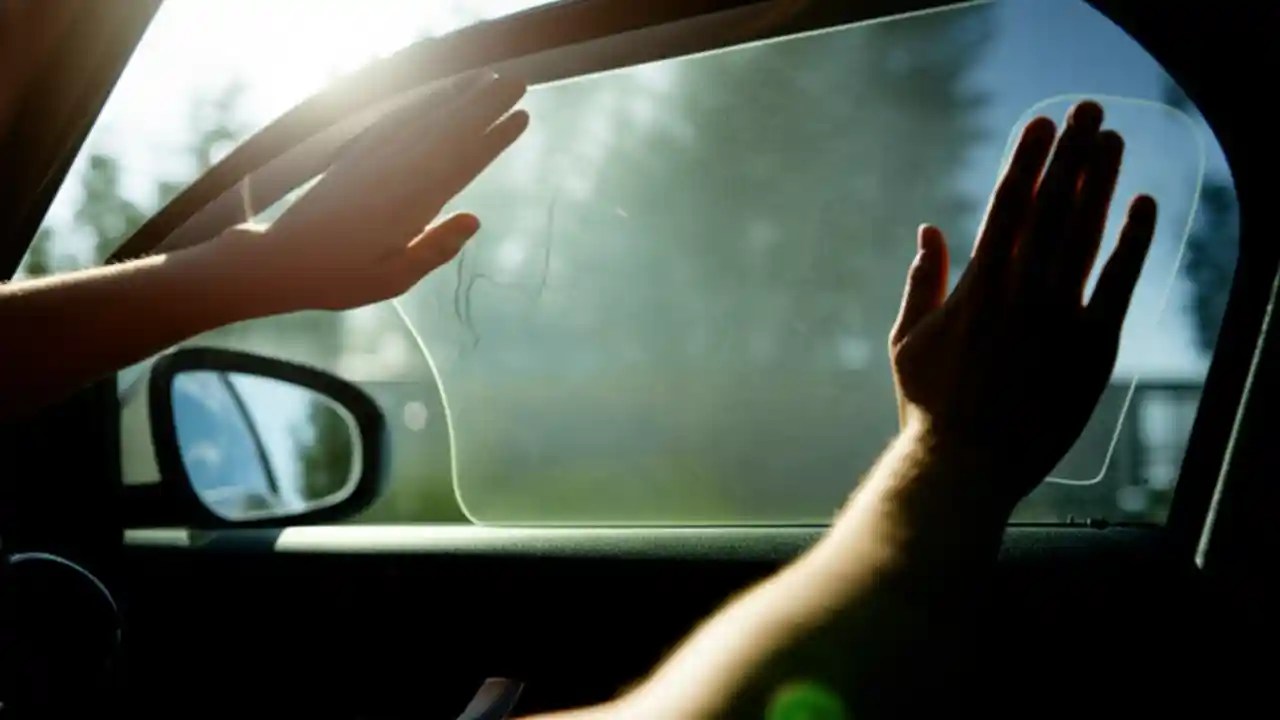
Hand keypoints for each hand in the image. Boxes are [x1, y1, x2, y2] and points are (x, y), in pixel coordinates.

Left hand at [222, 70, 528, 311]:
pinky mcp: (356, 156)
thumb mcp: (393, 279)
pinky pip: (395, 121)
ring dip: (457, 97)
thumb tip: (475, 218)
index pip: (462, 162)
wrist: (279, 259)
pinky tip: (436, 96)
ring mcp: (374, 159)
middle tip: (518, 83)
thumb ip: (434, 249)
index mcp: (409, 204)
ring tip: (487, 79)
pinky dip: (419, 105)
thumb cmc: (340, 277)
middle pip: (448, 131)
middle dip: (483, 104)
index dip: (493, 138)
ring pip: (424, 120)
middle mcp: (394, 173)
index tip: (521, 117)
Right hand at [888, 101, 1155, 504]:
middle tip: (1086, 111)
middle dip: (1069, 154)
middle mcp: (1020, 293)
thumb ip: (921, 282)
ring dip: (1100, 183)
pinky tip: (1140, 205)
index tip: (1040, 126)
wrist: (966, 465)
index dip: (1026, 161)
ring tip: (1111, 141)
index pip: (1006, 207)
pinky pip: (1118, 284)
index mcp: (976, 287)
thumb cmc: (930, 405)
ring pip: (1085, 235)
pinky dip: (1131, 242)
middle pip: (1051, 207)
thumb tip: (929, 230)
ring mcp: (1059, 318)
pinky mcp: (1092, 348)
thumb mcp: (907, 340)